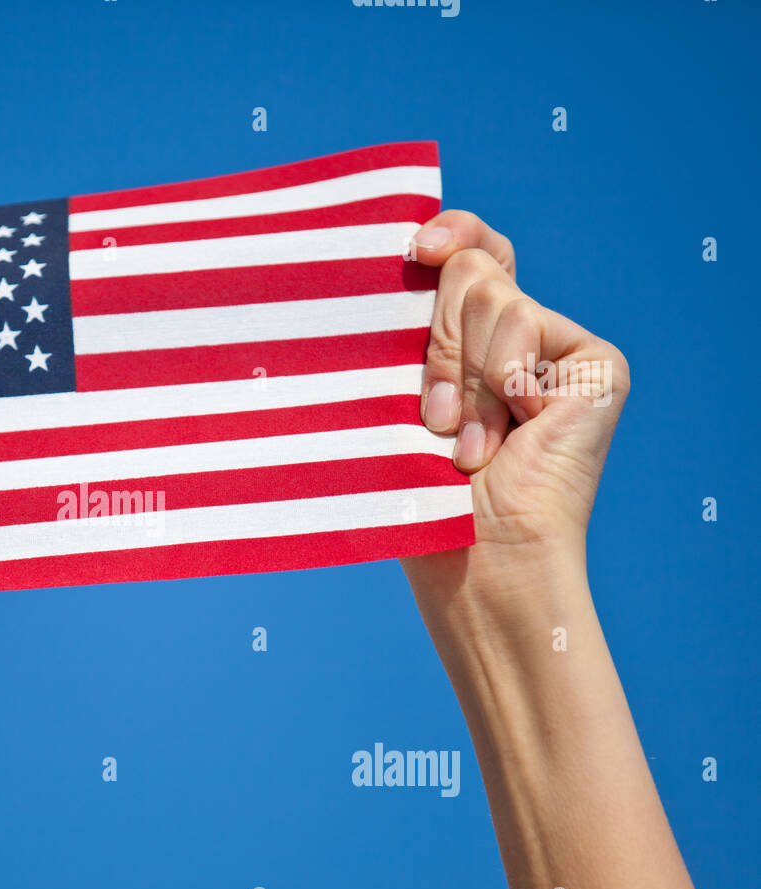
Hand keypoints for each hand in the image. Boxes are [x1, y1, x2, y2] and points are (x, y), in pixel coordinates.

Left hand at [399, 211, 629, 597]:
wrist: (473, 548)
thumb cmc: (422, 488)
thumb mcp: (402, 392)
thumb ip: (416, 325)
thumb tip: (415, 250)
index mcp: (470, 340)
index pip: (470, 252)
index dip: (451, 233)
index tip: (416, 249)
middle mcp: (517, 337)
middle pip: (469, 274)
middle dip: (437, 346)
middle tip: (437, 418)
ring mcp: (557, 347)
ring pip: (490, 295)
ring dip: (464, 375)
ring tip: (468, 441)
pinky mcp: (594, 362)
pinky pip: (525, 321)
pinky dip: (502, 377)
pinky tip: (514, 429)